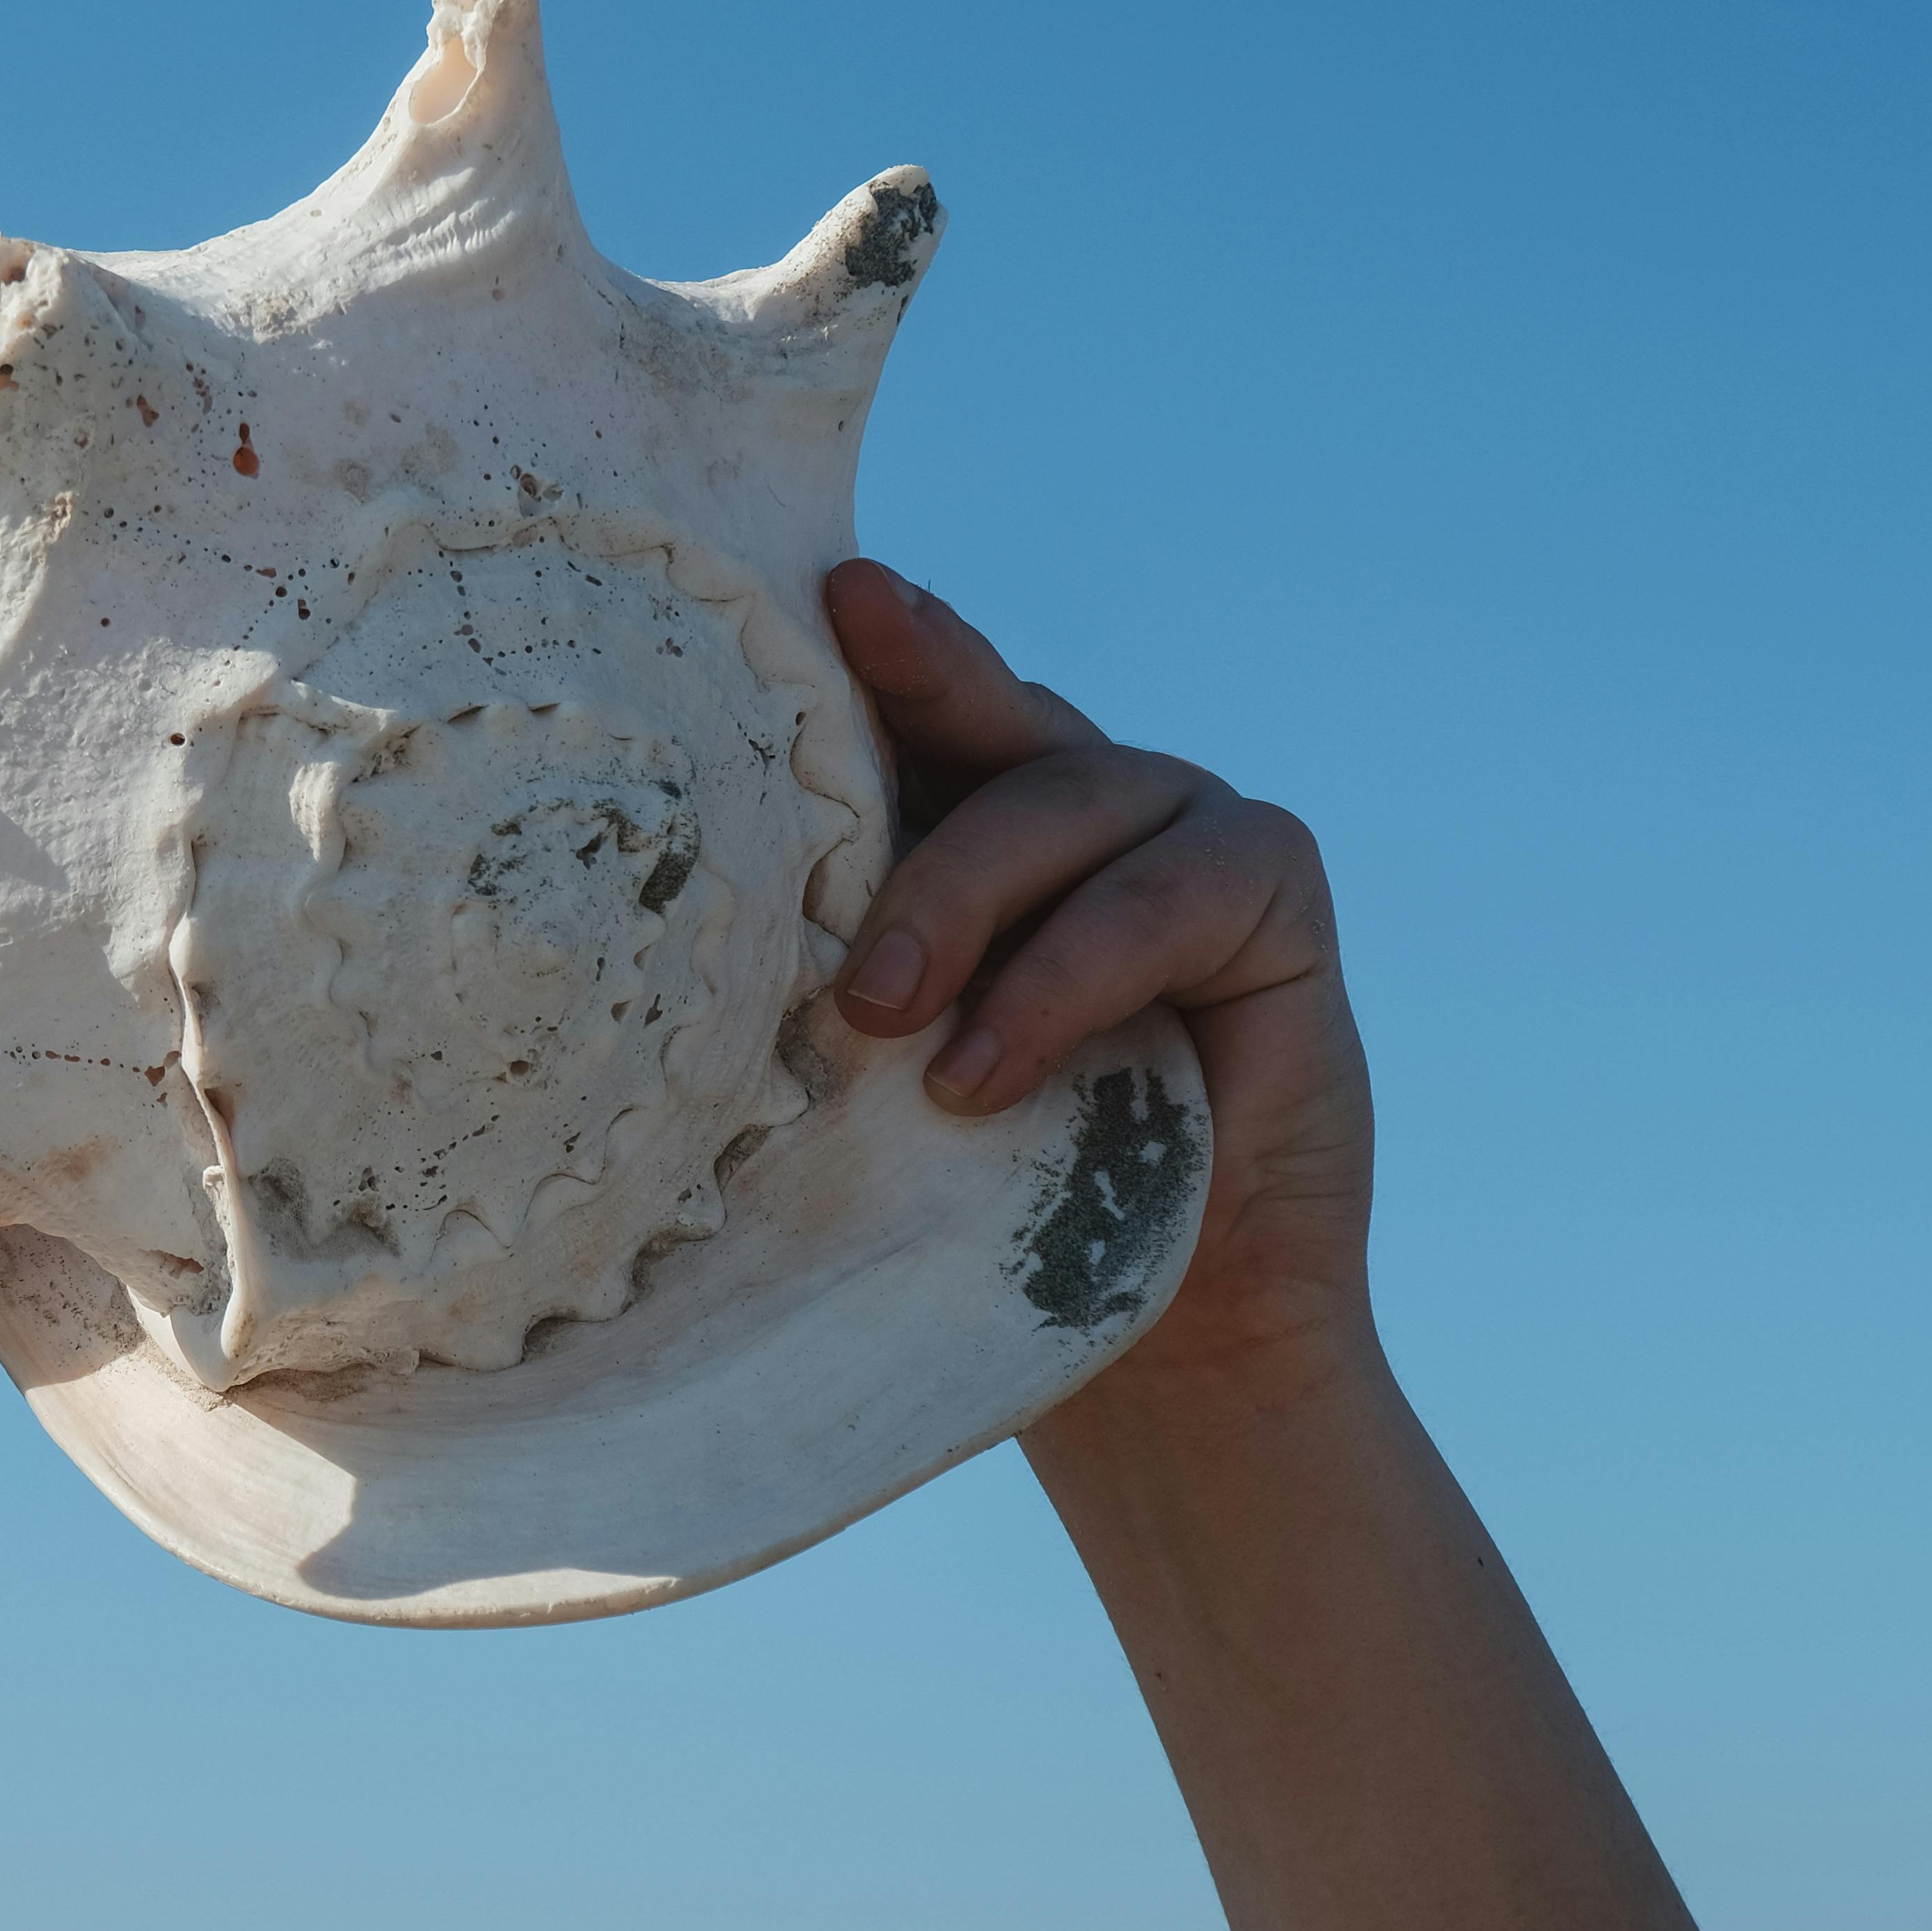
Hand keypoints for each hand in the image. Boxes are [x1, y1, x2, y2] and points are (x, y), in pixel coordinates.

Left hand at [820, 559, 1376, 1411]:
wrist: (1162, 1336)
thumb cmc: (981, 1209)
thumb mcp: (876, 1079)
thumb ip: (825, 980)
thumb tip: (663, 946)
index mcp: (966, 816)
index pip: (903, 709)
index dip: (865, 650)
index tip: (819, 594)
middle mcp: (1073, 797)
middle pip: (981, 719)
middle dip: (897, 762)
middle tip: (824, 936)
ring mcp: (1179, 826)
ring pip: (1061, 794)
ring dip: (963, 901)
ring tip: (884, 1019)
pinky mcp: (1268, 887)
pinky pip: (1164, 893)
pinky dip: (1068, 974)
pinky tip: (993, 1066)